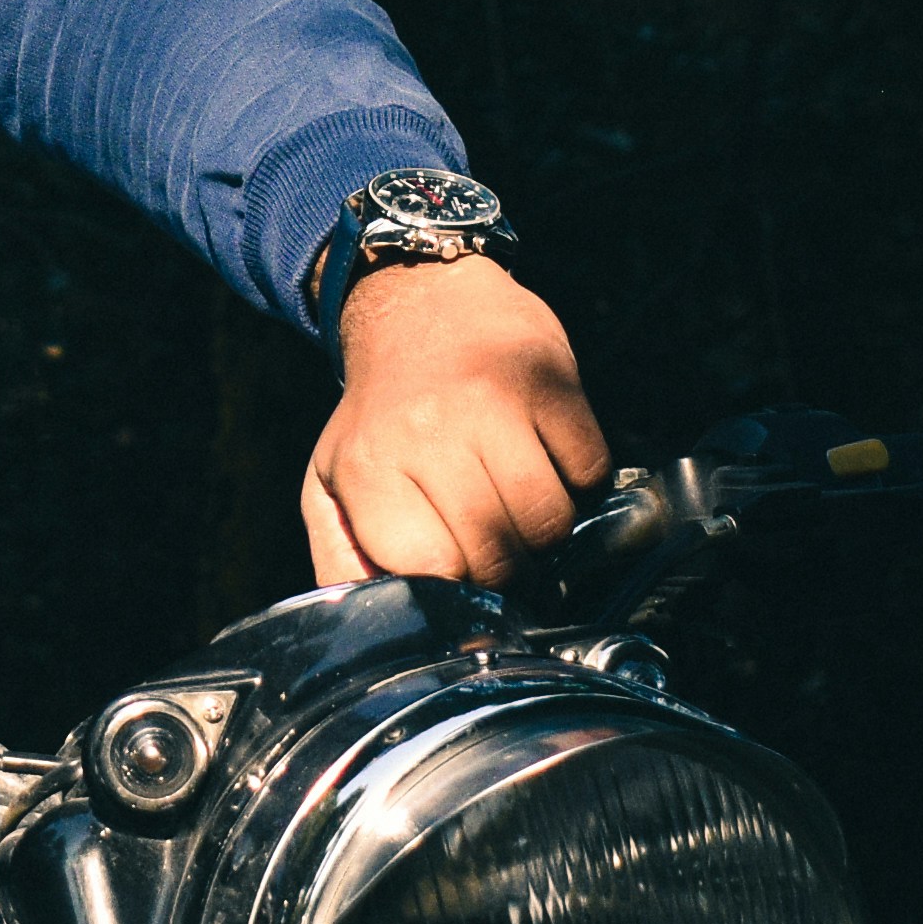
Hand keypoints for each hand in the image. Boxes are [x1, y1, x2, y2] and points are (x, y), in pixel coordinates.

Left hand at [302, 255, 611, 588]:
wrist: (419, 298)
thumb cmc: (379, 409)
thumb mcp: (332, 477)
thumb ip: (340, 557)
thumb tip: (368, 626)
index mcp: (369, 467)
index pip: (431, 570)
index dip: (455, 588)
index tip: (458, 575)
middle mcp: (428, 432)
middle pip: (497, 553)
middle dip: (505, 567)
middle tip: (495, 543)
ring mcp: (493, 403)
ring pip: (549, 520)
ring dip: (546, 532)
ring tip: (521, 509)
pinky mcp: (549, 379)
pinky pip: (590, 471)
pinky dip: (581, 483)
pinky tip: (548, 463)